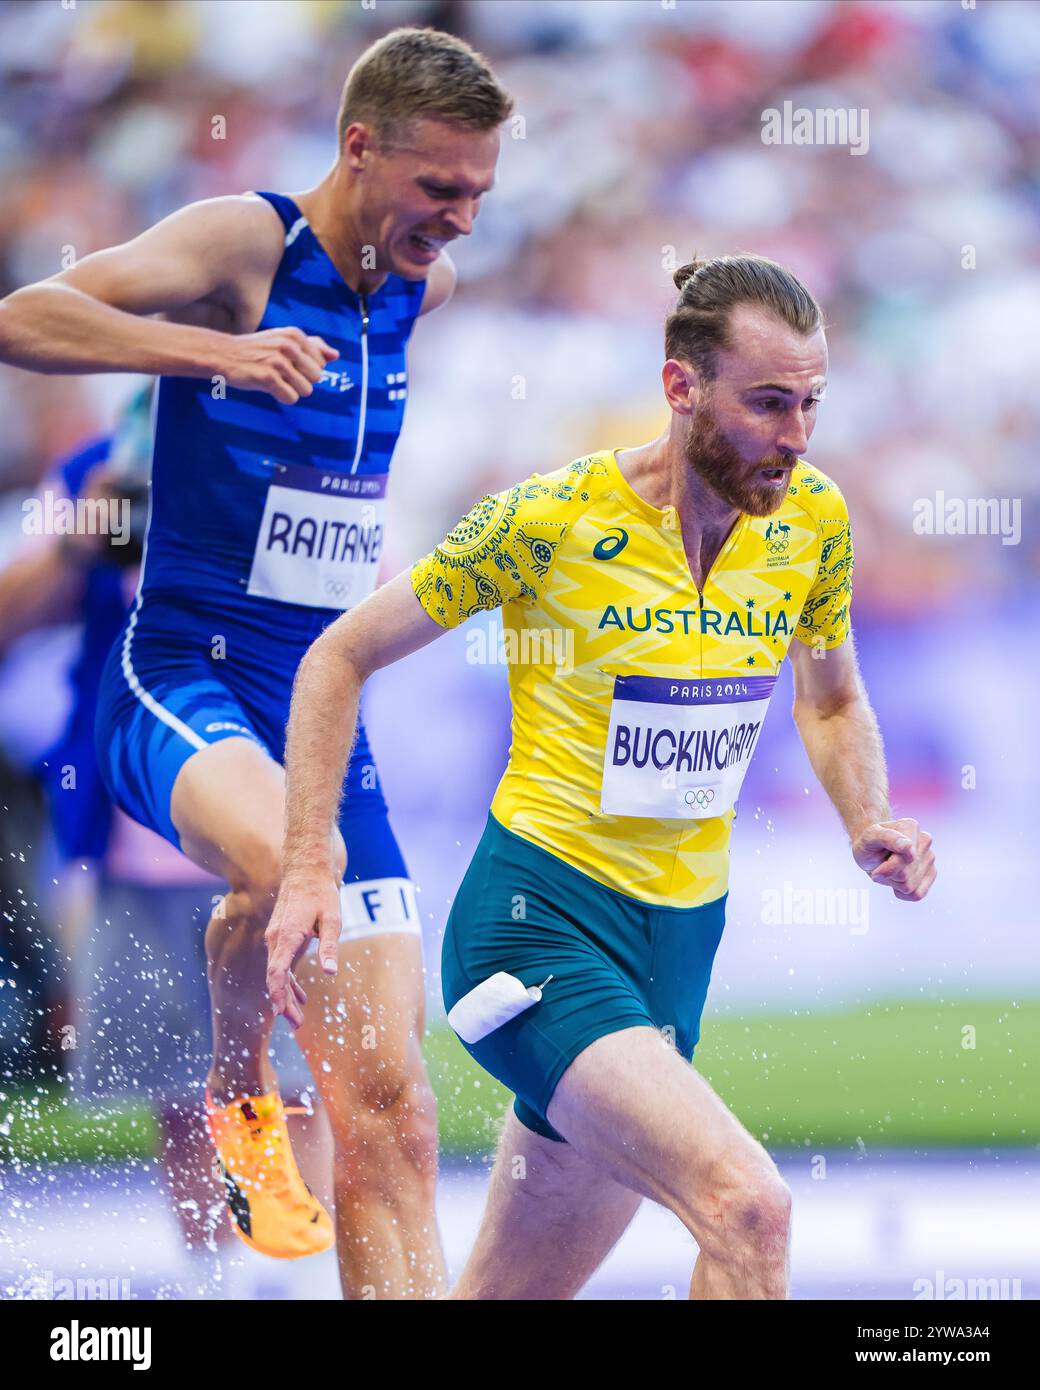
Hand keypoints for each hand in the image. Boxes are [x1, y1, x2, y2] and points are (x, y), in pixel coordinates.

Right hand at [222, 327, 338, 404]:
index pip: (321, 364)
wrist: (223, 354)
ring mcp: (278, 361)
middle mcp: (289, 346)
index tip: (288, 364)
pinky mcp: (268, 378)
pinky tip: (268, 387)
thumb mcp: (284, 340)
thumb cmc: (257, 350)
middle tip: (282, 374)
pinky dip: (282, 397)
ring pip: (306, 390)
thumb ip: (312, 346)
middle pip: (317, 378)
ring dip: (291, 390)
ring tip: (275, 380)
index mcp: (295, 335)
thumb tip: (336, 355)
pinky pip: (291, 398)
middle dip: (301, 380)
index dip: (306, 369)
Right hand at [265, 870, 341, 1028]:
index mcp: (287, 936)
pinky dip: (288, 982)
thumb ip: (329, 946)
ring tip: (297, 1019)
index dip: (278, 994)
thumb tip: (330, 973)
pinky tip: (300, 997)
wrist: (306, 869)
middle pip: (274, 978)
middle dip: (283, 1003)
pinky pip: (280, 964)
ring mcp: (275, 937)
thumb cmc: (321, 893)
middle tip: (296, 1025)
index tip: (281, 1013)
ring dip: (285, 996)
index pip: (276, 972)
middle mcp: (276, 939)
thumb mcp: (332, 919)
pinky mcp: (280, 936)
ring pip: (276, 973)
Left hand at [851, 818, 935, 900]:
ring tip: (889, 869)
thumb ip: (886, 838)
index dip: (886, 867)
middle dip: (888, 875)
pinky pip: (917, 894)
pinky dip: (902, 892)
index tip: (877, 859)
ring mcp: (930, 857)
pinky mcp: (931, 873)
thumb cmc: (870, 843)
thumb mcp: (869, 838)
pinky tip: (896, 880)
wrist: (872, 850)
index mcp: (910, 826)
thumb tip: (908, 847)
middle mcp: (924, 840)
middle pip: (905, 876)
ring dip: (893, 883)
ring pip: (910, 887)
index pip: (905, 859)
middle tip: (881, 864)